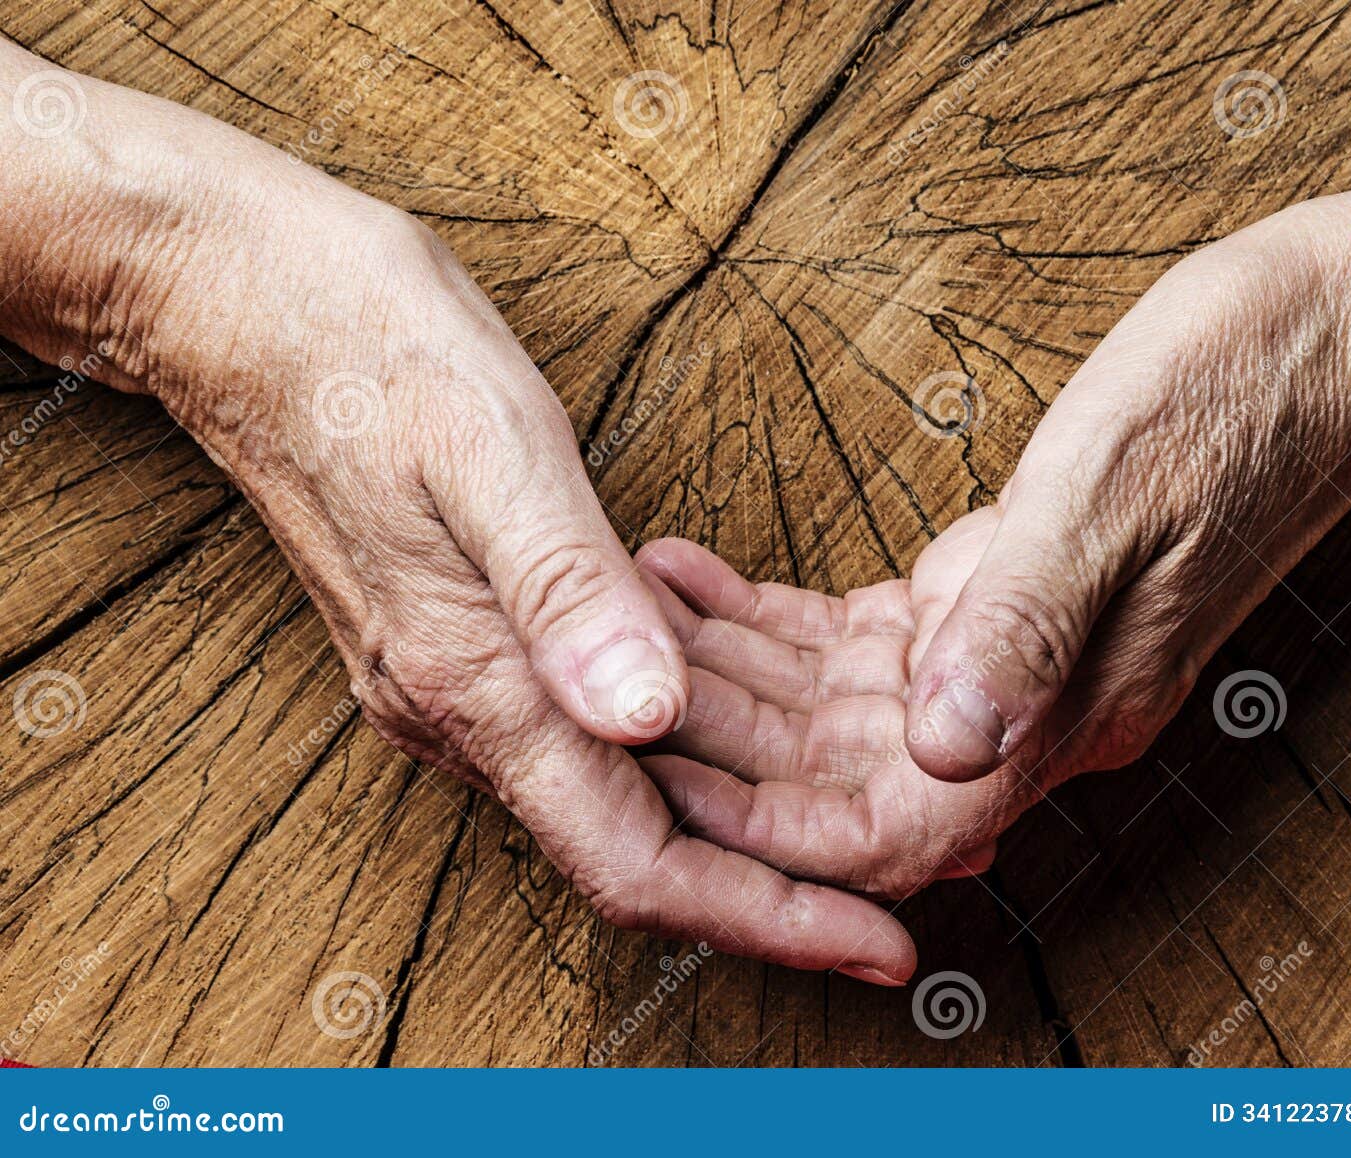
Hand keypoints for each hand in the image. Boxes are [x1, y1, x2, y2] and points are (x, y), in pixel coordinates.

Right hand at [0, 42, 913, 976]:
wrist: (250, 309)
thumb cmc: (366, 351)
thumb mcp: (487, 445)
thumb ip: (564, 587)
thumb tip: (643, 714)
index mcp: (475, 680)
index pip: (633, 860)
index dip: (764, 916)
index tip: (874, 941)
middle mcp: (465, 708)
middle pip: (640, 848)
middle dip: (776, 882)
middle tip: (904, 879)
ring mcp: (465, 678)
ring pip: (623, 789)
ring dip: (741, 814)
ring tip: (859, 803)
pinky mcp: (476, 639)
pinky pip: (595, 719)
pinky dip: (684, 733)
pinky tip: (754, 703)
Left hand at [636, 172, 1350, 893]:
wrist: (1337, 339)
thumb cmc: (1242, 399)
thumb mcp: (1113, 499)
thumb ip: (1022, 628)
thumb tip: (941, 751)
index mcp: (1066, 708)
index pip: (891, 824)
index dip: (763, 825)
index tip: (655, 785)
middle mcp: (1031, 701)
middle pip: (837, 769)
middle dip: (712, 737)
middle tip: (598, 684)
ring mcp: (1013, 649)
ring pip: (834, 704)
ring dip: (725, 672)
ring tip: (622, 619)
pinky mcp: (997, 587)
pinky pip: (860, 636)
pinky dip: (773, 615)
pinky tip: (702, 577)